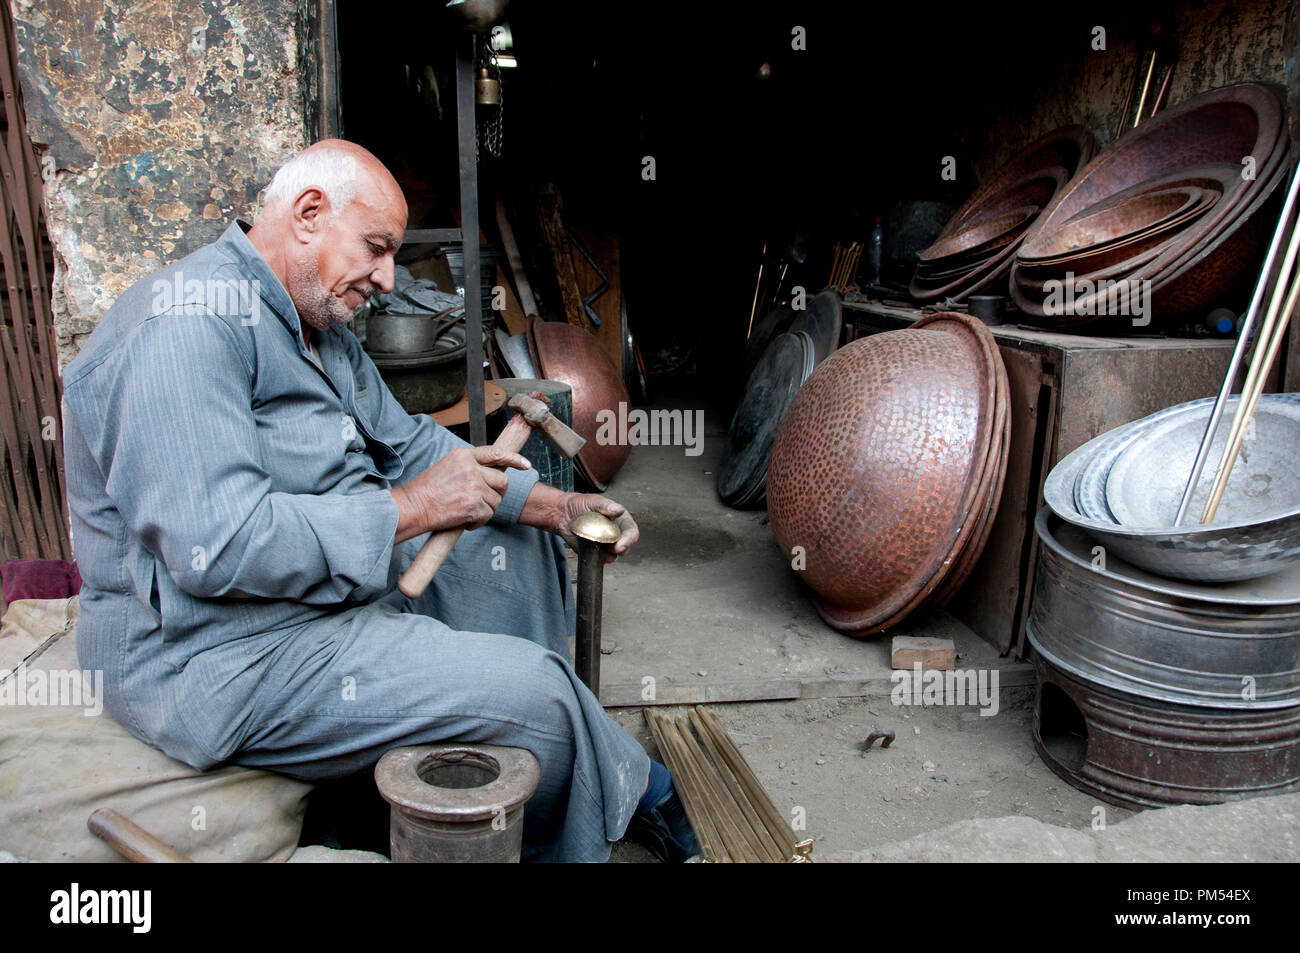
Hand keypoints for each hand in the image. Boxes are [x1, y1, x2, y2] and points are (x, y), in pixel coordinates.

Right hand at [391, 445, 530, 542]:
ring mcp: (474, 486)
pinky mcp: (474, 505)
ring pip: (496, 500)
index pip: (496, 453)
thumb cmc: (425, 491)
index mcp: (464, 455)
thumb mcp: (447, 467)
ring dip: (486, 510)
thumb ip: (469, 467)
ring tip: (467, 511)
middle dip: (498, 493)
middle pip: (502, 481)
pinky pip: (488, 515)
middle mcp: (471, 468)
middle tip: (485, 502)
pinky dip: (478, 522)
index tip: (525, 465)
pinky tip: (465, 521)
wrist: (412, 507)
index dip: (514, 460)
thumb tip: (490, 476)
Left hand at [558, 493, 638, 562]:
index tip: (620, 546)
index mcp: (620, 520)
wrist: (564, 513)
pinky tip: (589, 549)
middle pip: (625, 546)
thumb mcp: (594, 501)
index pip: (631, 532)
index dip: (629, 540)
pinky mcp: (595, 552)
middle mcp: (616, 533)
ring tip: (595, 544)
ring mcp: (606, 544)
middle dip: (621, 549)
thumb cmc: (580, 504)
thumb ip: (606, 506)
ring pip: (613, 555)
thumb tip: (619, 510)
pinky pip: (600, 560)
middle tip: (613, 549)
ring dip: (608, 554)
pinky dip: (597, 558)